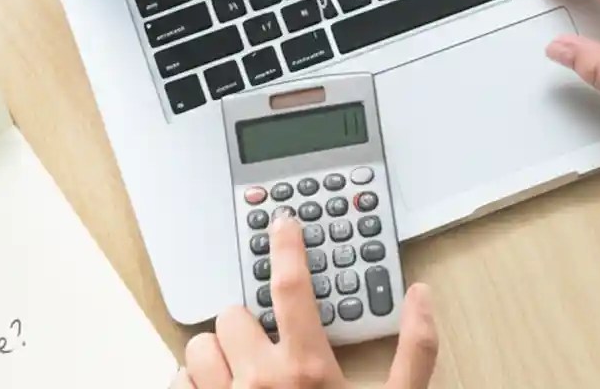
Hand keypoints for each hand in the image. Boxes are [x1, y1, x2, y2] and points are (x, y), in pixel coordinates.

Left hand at [173, 216, 437, 388]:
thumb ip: (415, 351)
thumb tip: (422, 297)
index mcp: (306, 370)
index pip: (290, 286)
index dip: (285, 246)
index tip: (281, 225)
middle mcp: (257, 383)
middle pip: (232, 315)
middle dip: (249, 324)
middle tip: (269, 345)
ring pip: (197, 347)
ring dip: (216, 354)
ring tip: (240, 373)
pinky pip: (177, 384)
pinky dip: (193, 385)